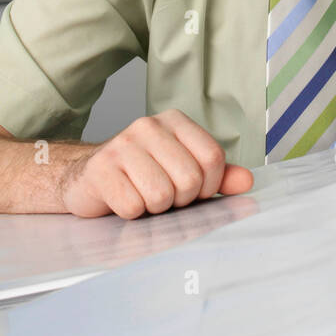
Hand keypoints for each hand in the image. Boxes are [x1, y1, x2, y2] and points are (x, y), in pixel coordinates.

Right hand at [59, 110, 253, 218]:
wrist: (89, 178)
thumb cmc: (142, 176)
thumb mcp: (184, 170)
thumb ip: (218, 176)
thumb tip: (247, 181)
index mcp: (174, 121)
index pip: (212, 157)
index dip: (208, 185)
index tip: (194, 191)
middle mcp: (148, 126)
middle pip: (189, 179)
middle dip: (181, 199)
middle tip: (164, 195)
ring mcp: (121, 145)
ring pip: (161, 194)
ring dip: (156, 208)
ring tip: (144, 196)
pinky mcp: (100, 169)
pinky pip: (133, 206)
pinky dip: (132, 213)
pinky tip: (123, 200)